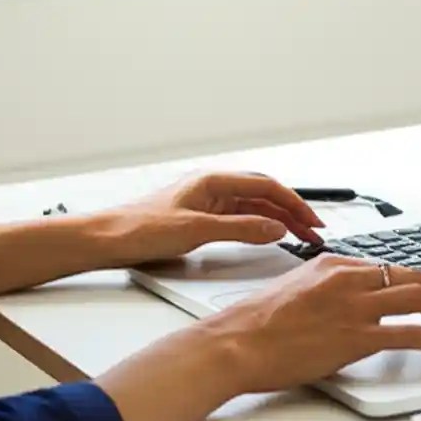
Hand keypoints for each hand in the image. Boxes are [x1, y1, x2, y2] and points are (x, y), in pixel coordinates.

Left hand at [99, 172, 325, 265]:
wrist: (106, 239)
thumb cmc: (139, 228)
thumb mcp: (196, 231)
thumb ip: (240, 228)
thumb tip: (274, 227)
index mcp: (212, 181)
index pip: (265, 186)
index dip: (294, 203)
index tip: (312, 220)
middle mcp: (211, 187)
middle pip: (263, 194)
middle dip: (292, 211)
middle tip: (314, 231)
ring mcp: (206, 202)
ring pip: (253, 206)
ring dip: (278, 219)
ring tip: (300, 236)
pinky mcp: (200, 217)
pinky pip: (239, 217)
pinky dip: (259, 225)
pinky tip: (268, 235)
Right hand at [205, 254, 420, 394]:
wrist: (237, 342)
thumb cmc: (254, 323)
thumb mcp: (293, 288)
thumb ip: (324, 289)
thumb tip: (341, 301)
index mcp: (332, 264)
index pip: (384, 265)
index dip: (410, 278)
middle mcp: (348, 278)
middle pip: (408, 275)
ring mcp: (356, 306)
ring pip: (418, 297)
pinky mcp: (358, 336)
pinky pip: (413, 333)